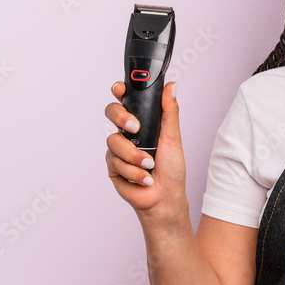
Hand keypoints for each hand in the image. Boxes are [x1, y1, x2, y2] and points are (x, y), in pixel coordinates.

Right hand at [104, 81, 187, 221]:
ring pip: (113, 141)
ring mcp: (118, 149)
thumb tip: (172, 86)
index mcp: (143, 123)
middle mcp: (128, 133)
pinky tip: (145, 178)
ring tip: (150, 165)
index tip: (121, 88)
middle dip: (121, 118)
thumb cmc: (172, 169)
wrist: (165, 198)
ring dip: (134, 155)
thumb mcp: (173, 138)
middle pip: (111, 113)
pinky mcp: (112, 166)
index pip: (127, 101)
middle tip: (135, 127)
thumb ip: (170, 112)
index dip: (120, 91)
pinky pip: (115, 161)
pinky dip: (133, 171)